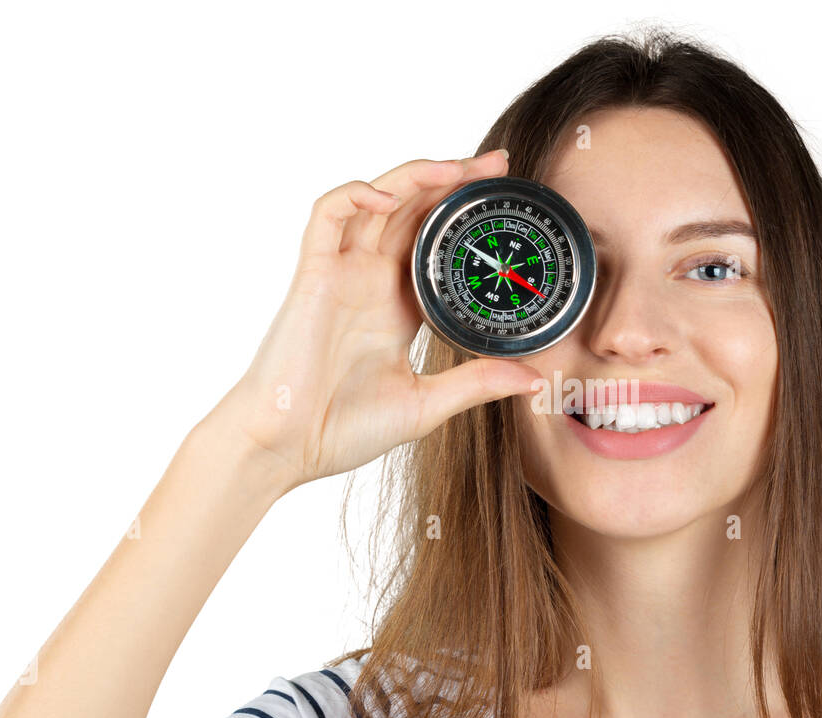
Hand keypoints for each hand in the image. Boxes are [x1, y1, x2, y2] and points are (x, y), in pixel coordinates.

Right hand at [209, 149, 541, 491]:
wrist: (287, 447)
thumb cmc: (342, 428)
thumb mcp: (426, 404)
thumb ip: (477, 384)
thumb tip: (535, 379)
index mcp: (399, 305)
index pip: (436, 242)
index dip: (465, 215)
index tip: (506, 200)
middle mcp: (371, 281)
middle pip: (413, 210)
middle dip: (453, 180)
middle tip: (498, 164)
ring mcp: (341, 273)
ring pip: (376, 201)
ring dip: (415, 177)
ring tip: (457, 168)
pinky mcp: (312, 275)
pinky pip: (327, 216)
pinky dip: (355, 195)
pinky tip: (387, 199)